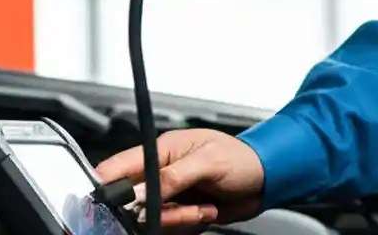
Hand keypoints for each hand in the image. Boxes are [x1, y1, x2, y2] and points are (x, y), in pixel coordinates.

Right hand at [93, 128, 265, 233]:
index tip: (114, 203)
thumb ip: (172, 176)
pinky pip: (169, 227)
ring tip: (201, 208)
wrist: (268, 180)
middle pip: (131, 201)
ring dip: (178, 219)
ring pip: (150, 218)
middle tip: (180, 208)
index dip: (109, 185)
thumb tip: (139, 191)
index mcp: (162, 150)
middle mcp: (162, 172)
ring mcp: (171, 194)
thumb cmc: (244, 158)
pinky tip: (206, 212)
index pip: (119, 166)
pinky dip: (187, 225)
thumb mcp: (208, 162)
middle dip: (154, 210)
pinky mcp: (180, 212)